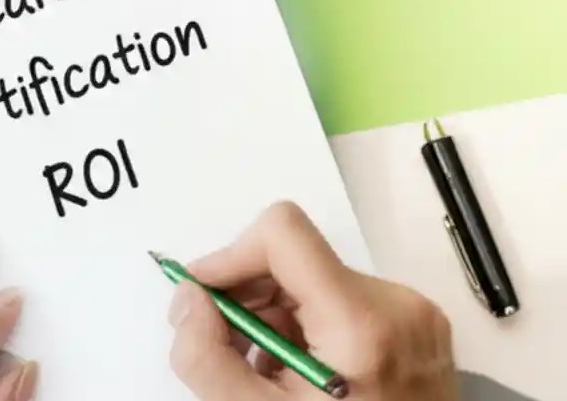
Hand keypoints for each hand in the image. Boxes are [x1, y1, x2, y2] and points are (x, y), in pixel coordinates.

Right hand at [168, 202, 457, 400]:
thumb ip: (206, 358)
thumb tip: (188, 297)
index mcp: (361, 325)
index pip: (282, 234)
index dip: (229, 257)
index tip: (204, 297)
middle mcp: (396, 305)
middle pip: (294, 259)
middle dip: (247, 297)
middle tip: (225, 348)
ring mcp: (414, 315)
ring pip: (314, 280)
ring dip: (273, 317)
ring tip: (266, 372)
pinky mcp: (418, 327)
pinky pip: (342, 300)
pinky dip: (305, 327)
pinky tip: (298, 372)